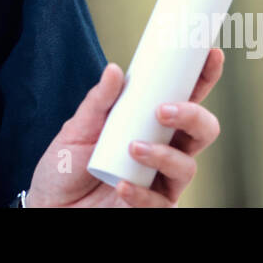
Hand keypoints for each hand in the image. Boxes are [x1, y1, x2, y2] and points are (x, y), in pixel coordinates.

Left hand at [24, 48, 223, 206]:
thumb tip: (115, 70)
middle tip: (164, 111)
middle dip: (193, 116)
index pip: (186, 97)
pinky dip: (143, 193)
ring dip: (163, 155)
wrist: (51, 206)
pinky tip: (123, 185)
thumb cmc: (66, 166)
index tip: (211, 54)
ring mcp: (161, 180)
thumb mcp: (78, 127)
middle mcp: (164, 150)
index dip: (203, 77)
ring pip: (188, 167)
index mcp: (151, 123)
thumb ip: (98, 101)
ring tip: (133, 148)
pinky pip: (161, 203)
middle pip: (203, 131)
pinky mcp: (152, 207)